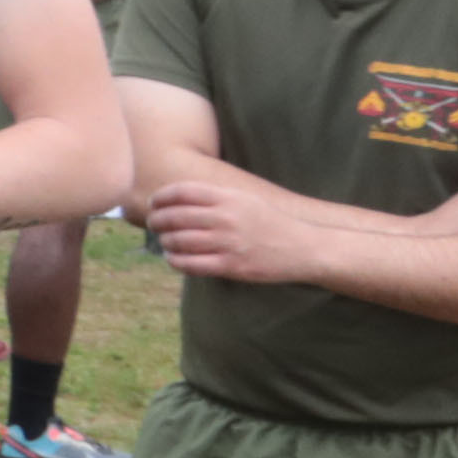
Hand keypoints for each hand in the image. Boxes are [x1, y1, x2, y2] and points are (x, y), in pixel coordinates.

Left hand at [129, 166, 323, 288]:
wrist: (303, 248)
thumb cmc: (269, 223)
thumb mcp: (245, 200)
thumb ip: (215, 198)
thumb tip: (178, 198)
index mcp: (229, 198)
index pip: (181, 192)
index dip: (161, 197)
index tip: (153, 203)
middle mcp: (226, 218)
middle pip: (174, 216)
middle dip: (157, 220)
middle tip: (153, 224)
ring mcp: (228, 243)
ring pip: (178, 241)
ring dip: (165, 242)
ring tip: (165, 242)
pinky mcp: (231, 266)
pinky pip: (191, 264)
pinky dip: (175, 261)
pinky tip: (174, 259)